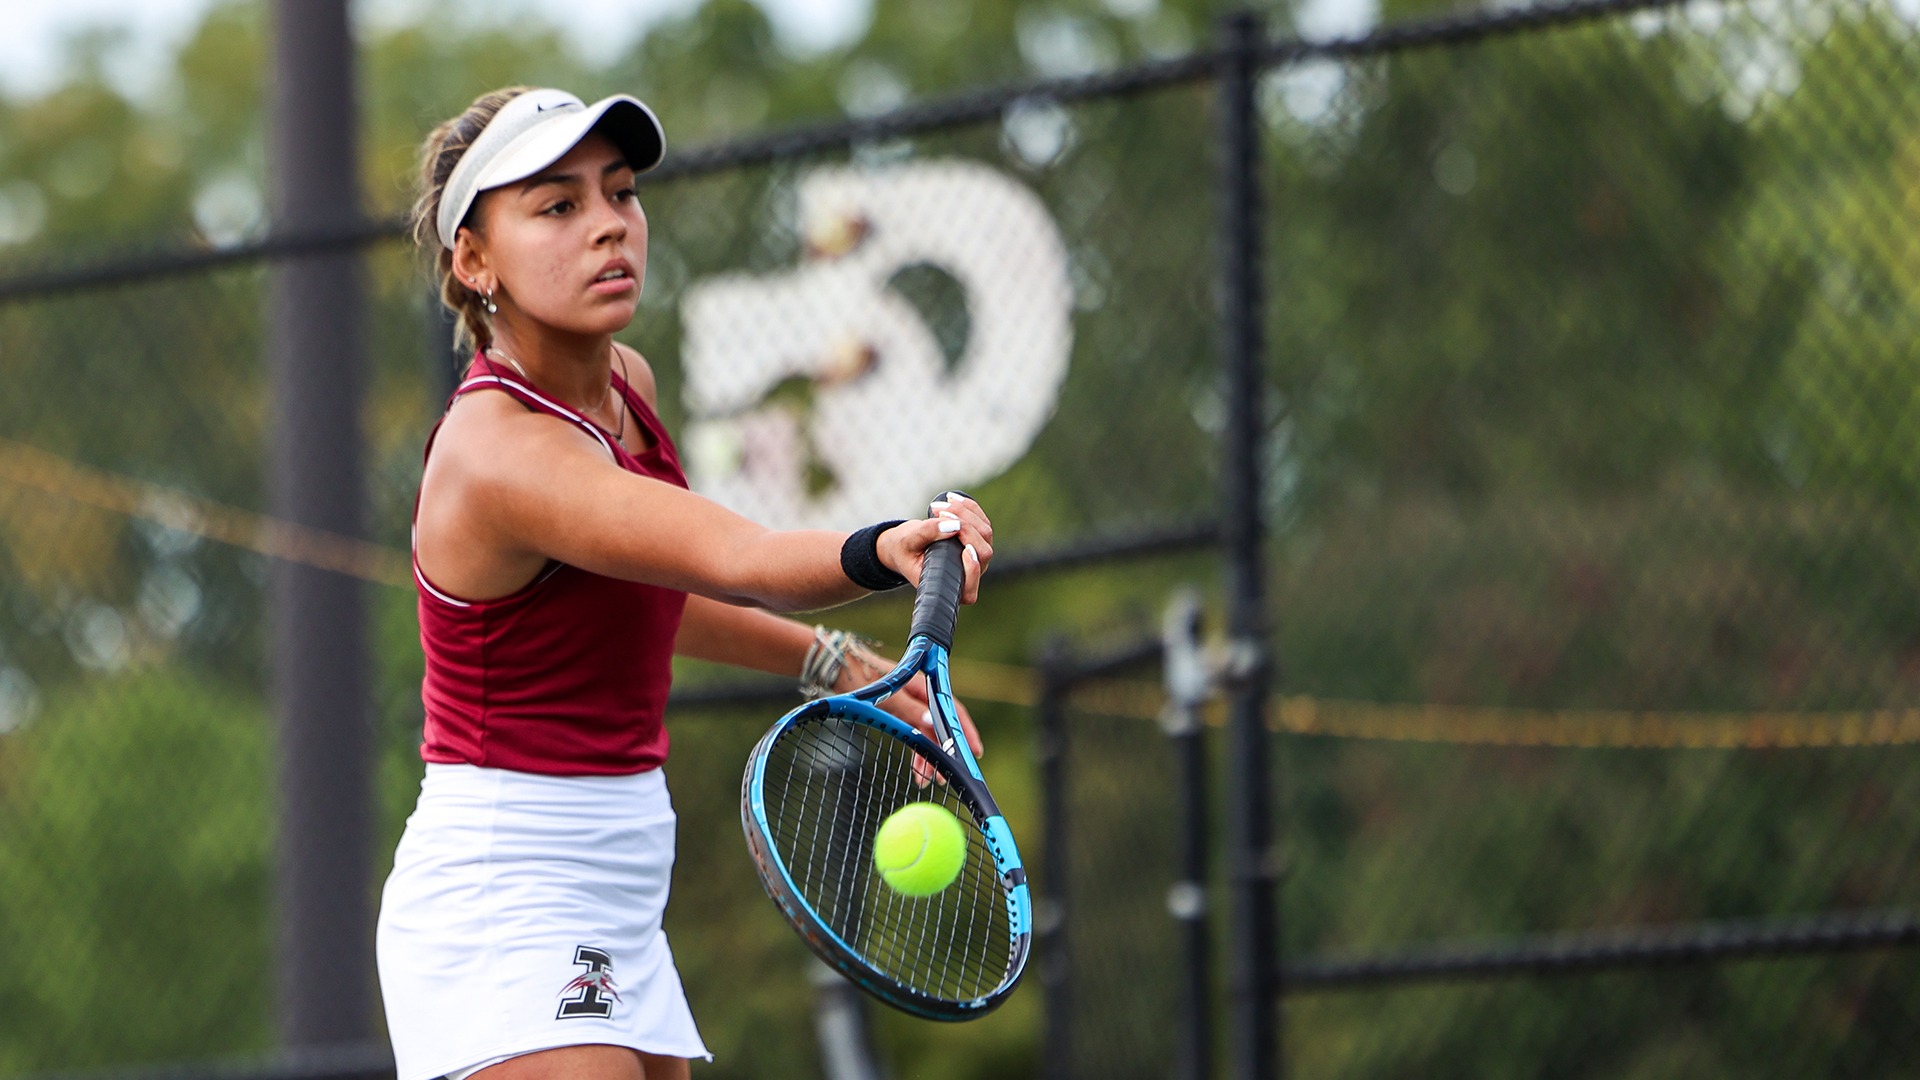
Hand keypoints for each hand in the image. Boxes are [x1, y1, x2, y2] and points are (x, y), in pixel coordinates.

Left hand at [835, 645, 983, 785]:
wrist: (839, 668)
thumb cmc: (862, 678)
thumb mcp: (886, 697)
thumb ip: (910, 710)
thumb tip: (933, 722)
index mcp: (923, 687)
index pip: (952, 711)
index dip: (965, 732)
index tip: (974, 751)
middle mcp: (921, 695)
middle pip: (941, 726)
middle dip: (946, 751)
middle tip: (947, 776)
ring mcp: (911, 704)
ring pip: (928, 733)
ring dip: (930, 756)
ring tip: (928, 780)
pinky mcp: (900, 711)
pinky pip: (915, 734)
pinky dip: (917, 751)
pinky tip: (917, 768)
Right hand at [876, 492, 993, 602]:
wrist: (907, 543)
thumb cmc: (904, 550)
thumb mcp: (907, 542)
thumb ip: (927, 534)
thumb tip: (954, 526)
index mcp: (949, 585)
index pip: (969, 588)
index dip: (972, 570)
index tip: (966, 551)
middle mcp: (968, 574)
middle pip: (982, 551)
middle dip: (965, 527)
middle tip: (939, 514)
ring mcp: (977, 557)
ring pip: (984, 532)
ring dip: (964, 513)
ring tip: (937, 507)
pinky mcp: (978, 539)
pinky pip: (981, 521)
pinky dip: (968, 508)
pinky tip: (951, 499)